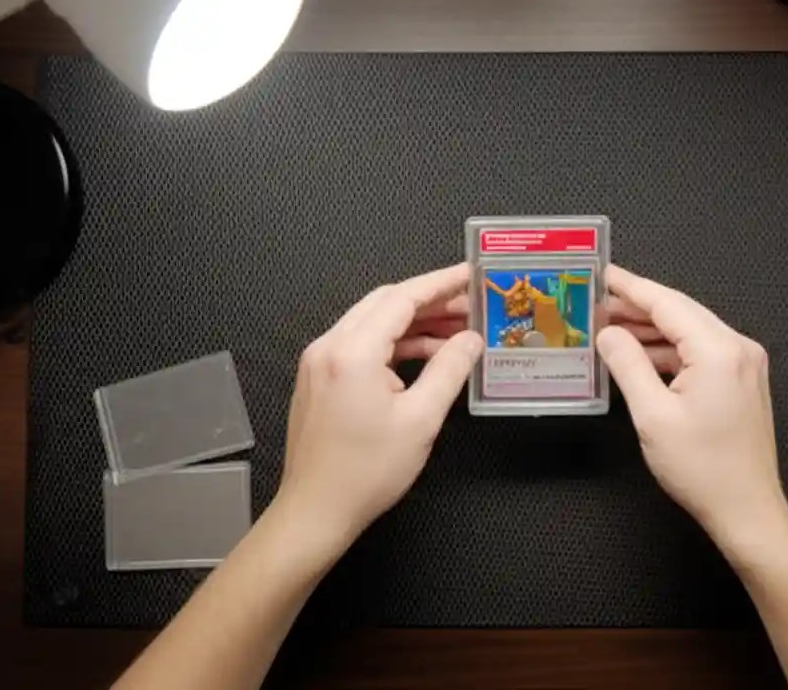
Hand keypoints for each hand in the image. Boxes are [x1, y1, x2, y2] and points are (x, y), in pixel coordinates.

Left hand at [275, 264, 482, 556]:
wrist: (316, 511)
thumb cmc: (366, 472)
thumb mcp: (421, 420)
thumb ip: (449, 370)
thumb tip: (470, 340)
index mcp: (352, 352)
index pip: (402, 299)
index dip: (441, 283)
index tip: (471, 275)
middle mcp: (329, 347)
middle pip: (385, 304)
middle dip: (430, 300)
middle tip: (471, 304)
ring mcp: (319, 363)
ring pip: (372, 324)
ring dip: (414, 324)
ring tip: (457, 332)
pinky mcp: (319, 380)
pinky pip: (360, 346)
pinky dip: (394, 344)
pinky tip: (426, 356)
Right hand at [599, 265, 787, 546]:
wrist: (747, 510)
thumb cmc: (702, 470)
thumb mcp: (652, 415)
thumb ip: (627, 365)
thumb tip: (608, 333)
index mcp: (719, 351)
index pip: (667, 304)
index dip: (630, 288)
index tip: (602, 274)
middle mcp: (738, 348)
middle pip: (681, 313)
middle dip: (637, 307)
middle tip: (596, 303)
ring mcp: (744, 365)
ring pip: (690, 333)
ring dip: (652, 331)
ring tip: (610, 329)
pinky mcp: (742, 382)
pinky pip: (701, 353)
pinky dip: (669, 352)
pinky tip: (640, 358)